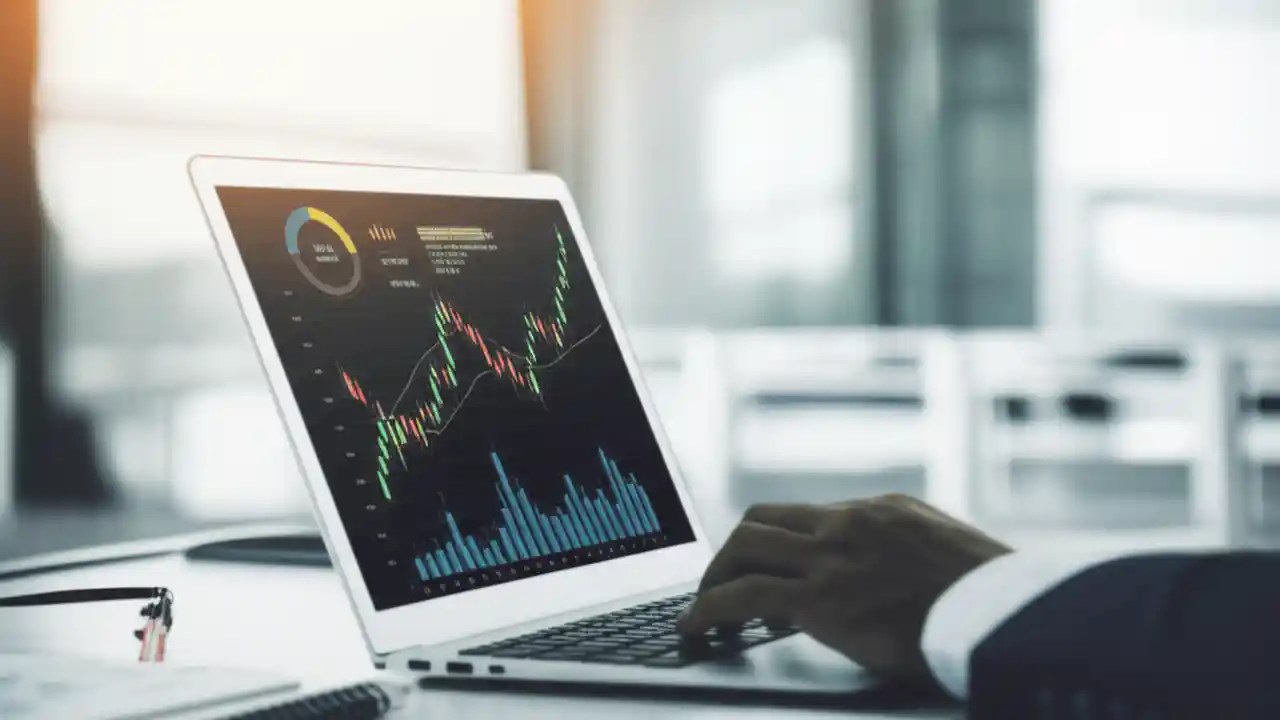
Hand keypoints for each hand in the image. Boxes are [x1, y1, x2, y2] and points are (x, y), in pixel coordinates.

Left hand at [677, 494, 1010, 678]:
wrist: (1014, 615)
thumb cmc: (999, 602)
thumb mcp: (955, 558)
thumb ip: (914, 557)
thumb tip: (898, 582)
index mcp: (883, 511)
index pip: (809, 515)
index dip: (778, 543)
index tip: (765, 567)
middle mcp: (850, 523)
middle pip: (763, 519)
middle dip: (733, 552)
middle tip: (721, 584)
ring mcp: (832, 557)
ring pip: (743, 545)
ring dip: (714, 576)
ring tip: (703, 609)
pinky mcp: (822, 599)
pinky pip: (742, 595)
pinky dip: (708, 609)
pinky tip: (696, 628)